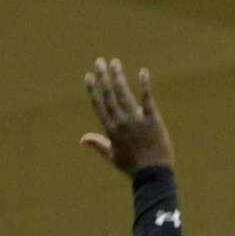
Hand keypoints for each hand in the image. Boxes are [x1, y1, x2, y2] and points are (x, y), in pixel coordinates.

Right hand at [82, 59, 173, 174]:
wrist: (153, 173)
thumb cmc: (132, 167)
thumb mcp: (111, 157)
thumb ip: (97, 144)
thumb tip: (82, 140)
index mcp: (110, 130)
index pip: (99, 105)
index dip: (93, 90)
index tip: (89, 76)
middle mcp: (120, 122)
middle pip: (109, 95)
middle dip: (103, 78)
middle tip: (99, 61)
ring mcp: (136, 120)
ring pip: (124, 94)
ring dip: (118, 77)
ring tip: (114, 63)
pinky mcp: (152, 119)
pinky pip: (147, 99)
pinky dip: (145, 85)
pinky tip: (143, 72)